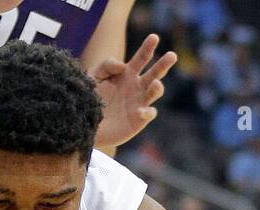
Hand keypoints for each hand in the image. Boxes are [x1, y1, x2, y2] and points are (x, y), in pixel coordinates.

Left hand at [91, 34, 176, 149]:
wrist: (86, 123)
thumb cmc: (90, 98)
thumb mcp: (93, 76)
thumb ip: (106, 66)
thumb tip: (123, 66)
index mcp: (127, 74)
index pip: (141, 58)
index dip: (148, 47)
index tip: (154, 37)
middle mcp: (137, 87)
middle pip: (155, 73)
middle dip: (164, 64)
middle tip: (172, 55)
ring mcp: (139, 103)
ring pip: (155, 92)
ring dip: (157, 88)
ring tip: (156, 84)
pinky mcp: (138, 120)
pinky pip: (149, 114)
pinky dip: (148, 112)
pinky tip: (141, 111)